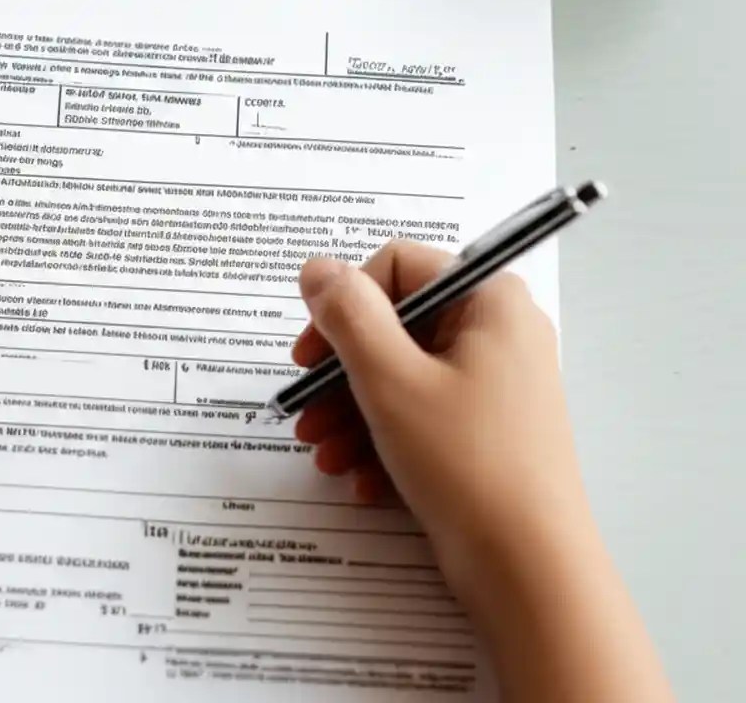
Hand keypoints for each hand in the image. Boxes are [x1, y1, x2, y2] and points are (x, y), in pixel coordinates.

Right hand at [292, 241, 672, 702]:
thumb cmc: (467, 463)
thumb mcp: (390, 380)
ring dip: (351, 413)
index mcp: (488, 302)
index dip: (343, 306)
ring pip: (400, 378)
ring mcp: (494, 385)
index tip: (309, 355)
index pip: (397, 267)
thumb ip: (348, 316)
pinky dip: (382, 442)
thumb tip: (317, 269)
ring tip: (323, 454)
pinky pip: (420, 417)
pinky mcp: (485, 431)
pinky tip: (360, 479)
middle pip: (394, 328)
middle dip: (340, 373)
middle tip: (306, 412)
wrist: (526, 566)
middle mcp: (497, 334)